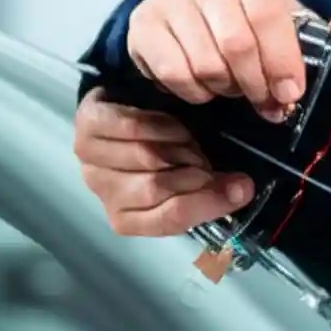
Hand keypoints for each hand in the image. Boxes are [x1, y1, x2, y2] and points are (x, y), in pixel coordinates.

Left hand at [74, 87, 254, 235]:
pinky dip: (160, 125)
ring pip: (145, 157)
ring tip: (190, 144)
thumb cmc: (162, 153)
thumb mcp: (187, 180)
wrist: (129, 111)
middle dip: (193, 173)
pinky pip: (130, 127)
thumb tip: (243, 188)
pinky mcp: (86, 125)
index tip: (242, 187)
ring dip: (179, 147)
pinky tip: (172, 125)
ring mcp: (90, 160)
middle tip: (208, 162)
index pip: (169, 219)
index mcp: (128, 218)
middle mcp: (104, 193)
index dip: (208, 204)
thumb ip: (209, 192)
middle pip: (156, 189)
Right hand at [126, 0, 304, 121]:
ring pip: (206, 64)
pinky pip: (174, 73)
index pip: (266, 15)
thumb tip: (288, 94)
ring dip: (226, 88)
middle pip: (236, 43)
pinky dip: (195, 91)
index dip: (282, 62)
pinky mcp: (142, 21)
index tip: (290, 92)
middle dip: (255, 83)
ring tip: (233, 84)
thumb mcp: (281, 15)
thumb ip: (293, 50)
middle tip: (264, 98)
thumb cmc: (247, 11)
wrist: (198, 3)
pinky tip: (204, 84)